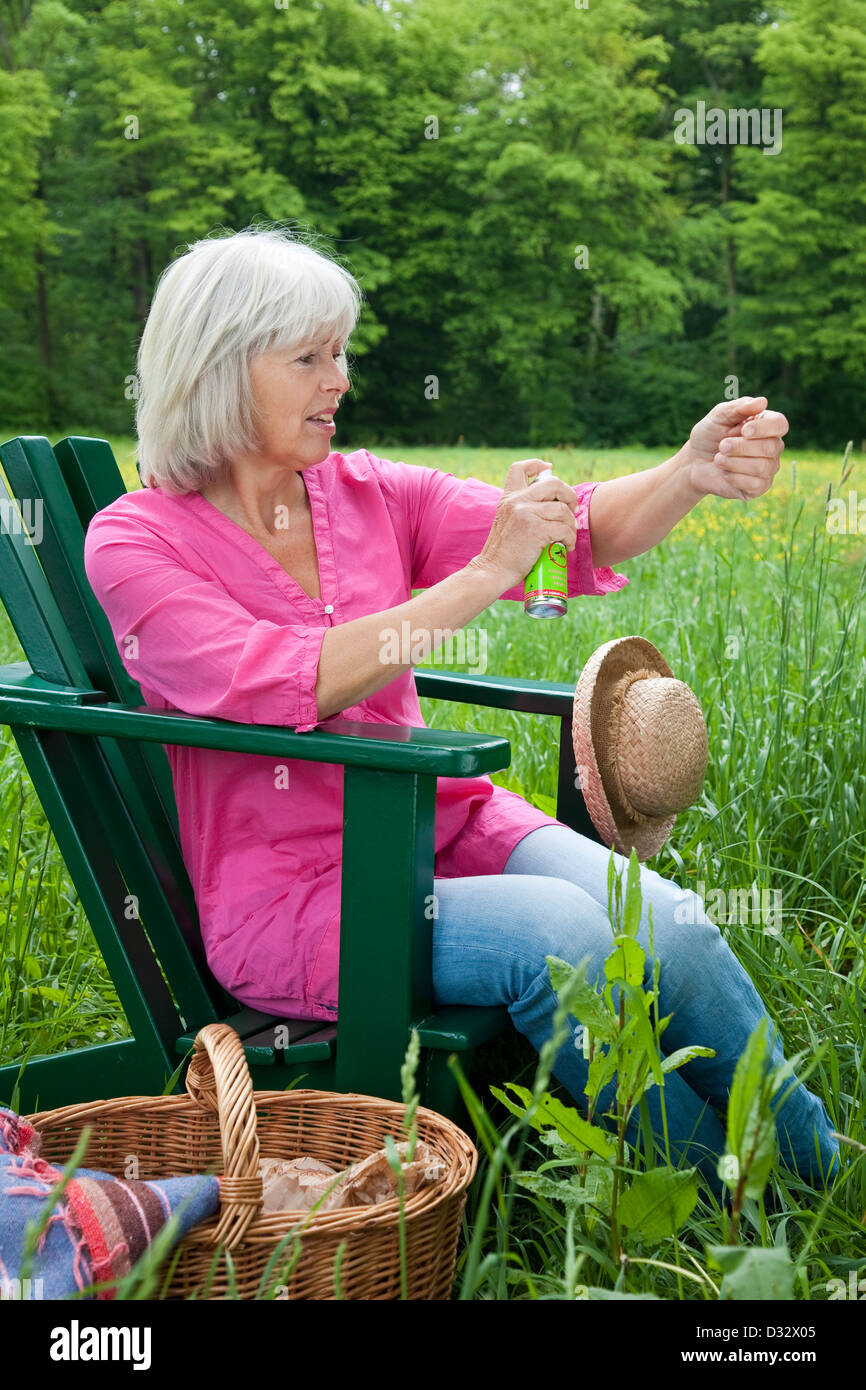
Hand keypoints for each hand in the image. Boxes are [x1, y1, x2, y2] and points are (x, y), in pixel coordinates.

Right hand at [469, 458, 578, 590]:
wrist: (492, 570)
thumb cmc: (504, 552)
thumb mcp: (507, 521)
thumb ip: (523, 509)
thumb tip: (555, 504)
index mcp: (508, 498)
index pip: (519, 468)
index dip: (537, 465)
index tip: (549, 469)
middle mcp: (516, 501)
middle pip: (553, 484)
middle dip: (569, 495)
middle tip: (571, 510)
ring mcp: (526, 514)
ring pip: (563, 510)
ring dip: (571, 525)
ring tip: (567, 537)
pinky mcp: (536, 530)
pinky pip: (564, 529)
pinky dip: (570, 539)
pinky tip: (566, 546)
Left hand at [683, 395, 787, 500]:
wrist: (694, 463)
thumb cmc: (709, 436)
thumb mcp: (718, 417)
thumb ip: (738, 407)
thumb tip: (763, 402)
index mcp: (766, 425)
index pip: (780, 424)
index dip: (764, 428)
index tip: (744, 430)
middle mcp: (772, 446)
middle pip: (771, 447)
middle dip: (741, 447)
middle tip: (722, 446)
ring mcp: (768, 468)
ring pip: (762, 467)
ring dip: (734, 462)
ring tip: (719, 459)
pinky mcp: (759, 487)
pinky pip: (755, 484)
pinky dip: (735, 478)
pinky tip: (726, 474)